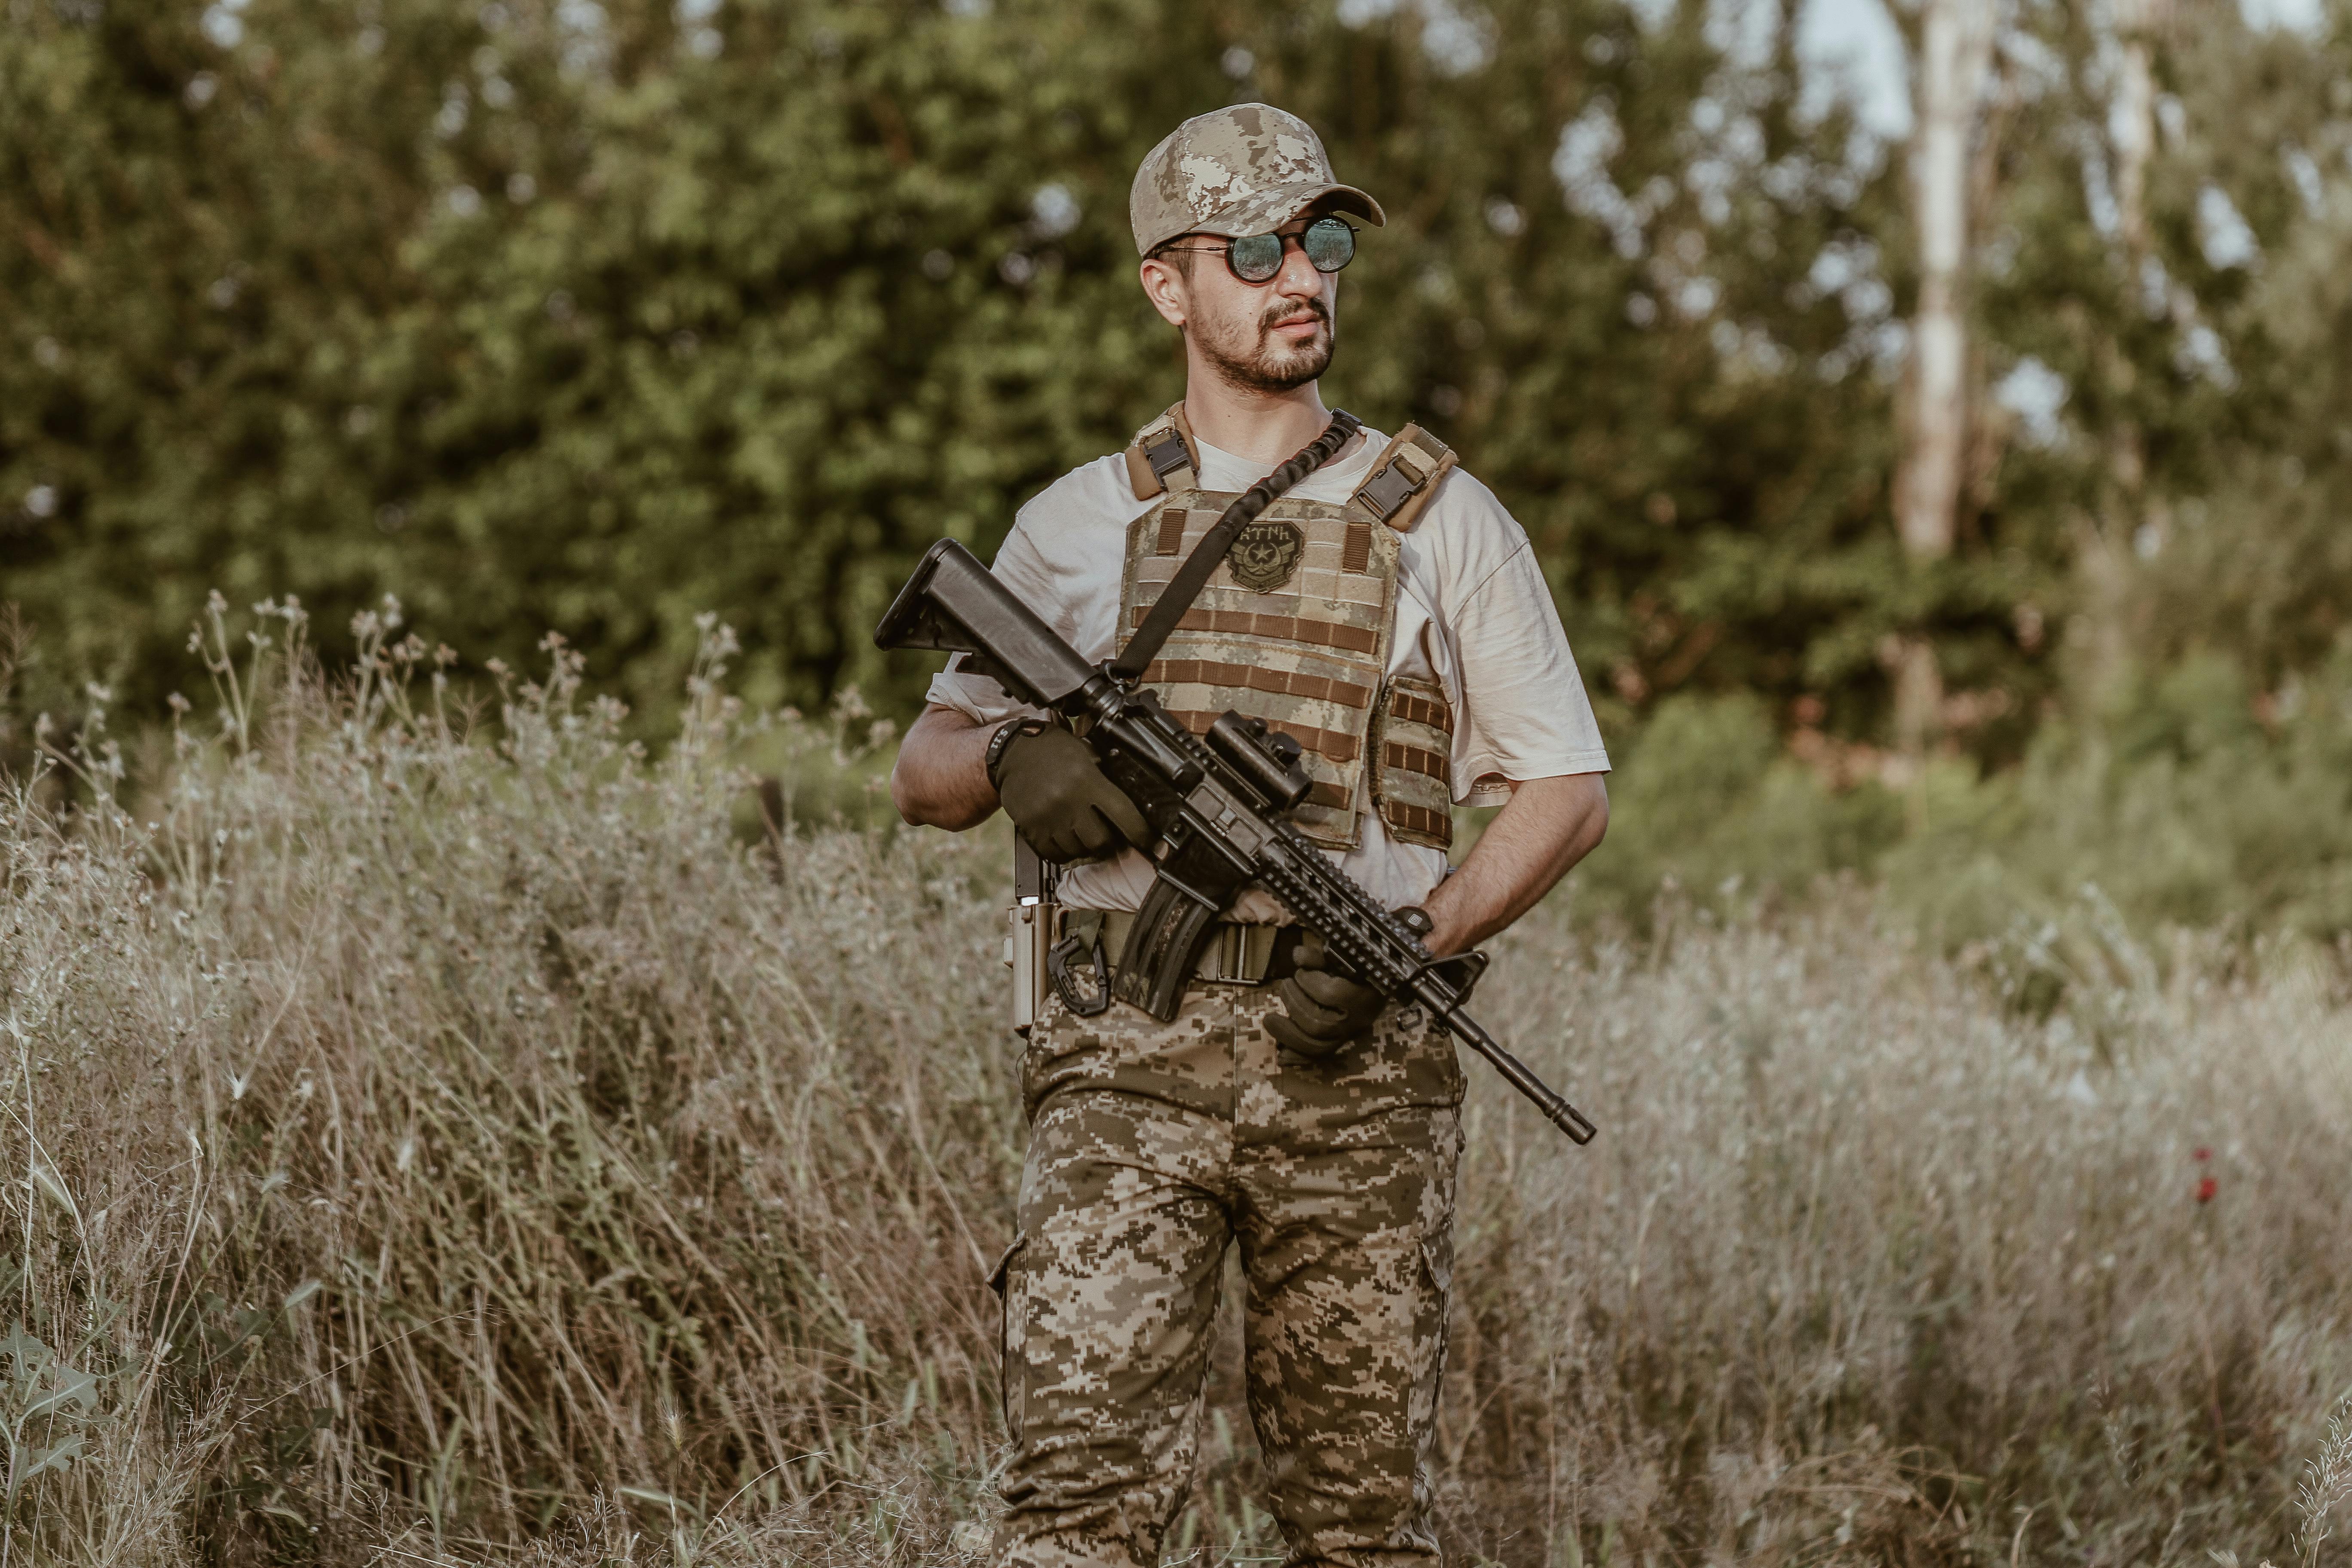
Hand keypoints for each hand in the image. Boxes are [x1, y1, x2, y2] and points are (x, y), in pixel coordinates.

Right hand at [992, 723, 1148, 863]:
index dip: (1141, 834)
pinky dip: (1064, 852)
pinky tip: (1066, 839)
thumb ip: (1108, 779)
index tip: (1150, 842)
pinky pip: (1054, 855)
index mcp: (1088, 781)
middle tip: (1110, 837)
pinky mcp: (1031, 829)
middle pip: (1101, 842)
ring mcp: (1048, 818)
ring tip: (1084, 833)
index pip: (1124, 816)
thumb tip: (1137, 804)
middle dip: (1110, 843)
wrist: (1013, 751)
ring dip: (1085, 847)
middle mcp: (1069, 802)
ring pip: (1078, 851)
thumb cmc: (1055, 751)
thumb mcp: (1088, 755)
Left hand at [1266, 931, 1385, 1058]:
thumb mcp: (1338, 957)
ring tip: (1270, 1019)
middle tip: (1284, 986)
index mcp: (1363, 994)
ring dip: (1288, 1033)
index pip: (1331, 994)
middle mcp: (1357, 1020)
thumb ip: (1318, 956)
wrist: (1372, 987)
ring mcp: (1347, 1036)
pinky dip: (1297, 1057)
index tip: (1299, 972)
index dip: (1309, 983)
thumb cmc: (1354, 968)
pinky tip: (1280, 1054)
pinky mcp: (1337, 1045)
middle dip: (1294, 1005)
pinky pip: (1317, 1058)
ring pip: (1316, 1047)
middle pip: (1319, 1025)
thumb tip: (1297, 955)